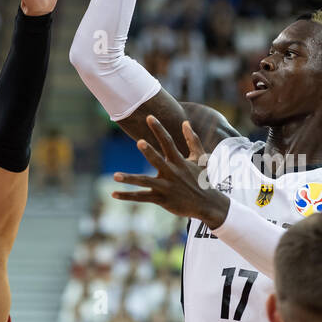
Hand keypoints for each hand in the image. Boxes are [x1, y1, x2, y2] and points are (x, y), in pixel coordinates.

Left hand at [112, 116, 229, 226]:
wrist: (208, 204)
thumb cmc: (203, 179)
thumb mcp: (200, 158)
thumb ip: (192, 139)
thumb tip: (185, 122)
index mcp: (179, 161)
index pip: (168, 142)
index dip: (159, 129)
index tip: (150, 117)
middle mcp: (171, 172)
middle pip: (158, 160)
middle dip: (149, 152)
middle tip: (139, 142)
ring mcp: (166, 187)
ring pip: (145, 182)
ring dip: (130, 179)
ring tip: (115, 176)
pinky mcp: (162, 199)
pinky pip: (142, 197)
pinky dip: (127, 196)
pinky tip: (113, 193)